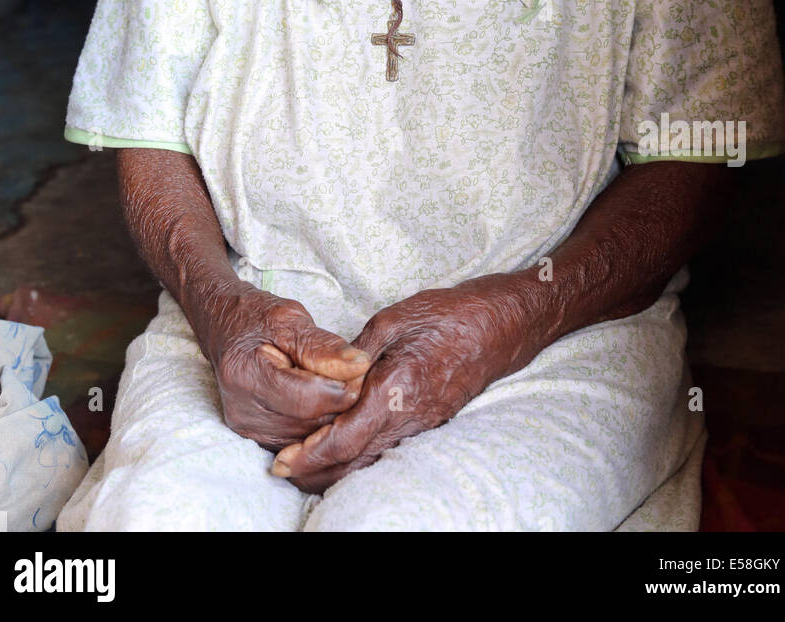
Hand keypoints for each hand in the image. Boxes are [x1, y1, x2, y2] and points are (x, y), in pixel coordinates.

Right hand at [198, 284, 370, 452]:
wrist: (224, 328)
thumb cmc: (256, 318)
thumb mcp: (290, 319)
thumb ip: (323, 346)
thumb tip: (359, 365)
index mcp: (245, 375)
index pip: (307, 399)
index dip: (342, 388)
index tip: (361, 368)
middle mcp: (241, 410)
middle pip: (310, 423)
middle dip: (341, 402)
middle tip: (357, 376)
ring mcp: (245, 428)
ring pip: (308, 436)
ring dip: (331, 414)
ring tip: (339, 383)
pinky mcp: (253, 437)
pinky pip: (298, 441)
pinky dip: (316, 423)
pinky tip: (323, 399)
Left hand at [271, 272, 546, 493]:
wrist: (504, 325)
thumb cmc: (451, 313)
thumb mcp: (396, 317)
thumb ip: (358, 348)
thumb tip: (329, 369)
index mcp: (396, 387)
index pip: (345, 437)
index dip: (310, 453)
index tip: (282, 461)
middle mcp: (410, 415)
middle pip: (355, 460)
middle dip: (315, 470)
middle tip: (281, 470)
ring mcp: (425, 422)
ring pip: (373, 459)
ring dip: (336, 467)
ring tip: (303, 466)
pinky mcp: (434, 420)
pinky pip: (391, 448)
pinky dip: (362, 456)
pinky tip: (346, 450)